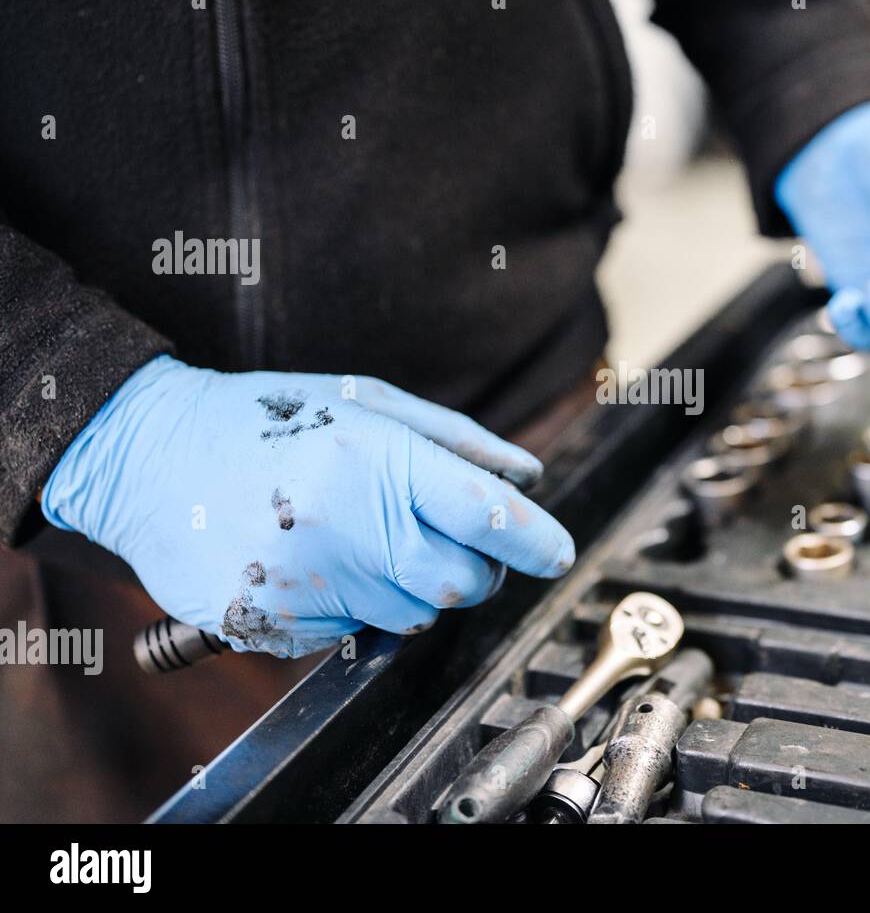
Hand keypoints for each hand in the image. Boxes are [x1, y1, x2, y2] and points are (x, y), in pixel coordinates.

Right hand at [41, 355, 575, 656]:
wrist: (148, 455)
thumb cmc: (265, 420)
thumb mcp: (365, 402)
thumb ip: (455, 441)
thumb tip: (528, 479)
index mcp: (377, 460)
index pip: (486, 515)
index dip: (536, 539)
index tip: (557, 552)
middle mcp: (348, 527)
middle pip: (461, 581)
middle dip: (475, 567)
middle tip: (447, 538)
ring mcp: (309, 582)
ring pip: (411, 614)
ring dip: (410, 584)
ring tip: (363, 536)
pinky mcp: (276, 623)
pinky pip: (352, 631)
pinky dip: (354, 603)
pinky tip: (317, 558)